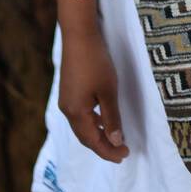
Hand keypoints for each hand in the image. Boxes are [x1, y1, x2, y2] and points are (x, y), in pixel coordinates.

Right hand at [58, 27, 129, 162]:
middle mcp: (67, 110)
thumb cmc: (96, 63)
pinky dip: (92, 122)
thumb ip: (112, 118)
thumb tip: (115, 141)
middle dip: (103, 146)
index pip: (93, 141)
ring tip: (114, 139)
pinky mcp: (68, 92)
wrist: (78, 36)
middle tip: (121, 152)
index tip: (125, 155)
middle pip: (85, 137)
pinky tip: (102, 118)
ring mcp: (65, 101)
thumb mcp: (108, 91)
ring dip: (97, 135)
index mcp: (76, 113)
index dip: (109, 151)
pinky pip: (79, 115)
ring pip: (82, 127)